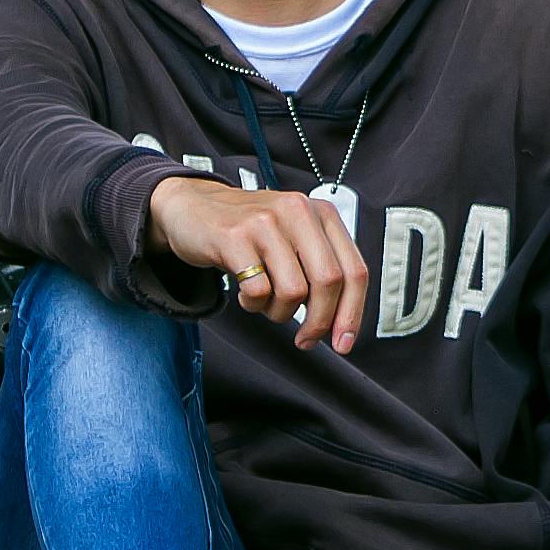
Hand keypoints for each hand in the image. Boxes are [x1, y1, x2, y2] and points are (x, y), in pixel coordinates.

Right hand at [146, 175, 368, 352]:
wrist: (194, 207)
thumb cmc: (250, 232)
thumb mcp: (294, 238)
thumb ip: (320, 270)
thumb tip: (341, 325)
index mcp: (322, 214)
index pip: (354, 270)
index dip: (352, 314)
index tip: (343, 343)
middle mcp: (298, 212)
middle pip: (329, 282)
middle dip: (319, 322)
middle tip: (304, 339)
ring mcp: (266, 222)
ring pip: (293, 291)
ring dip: (279, 312)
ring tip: (265, 301)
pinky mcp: (234, 237)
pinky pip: (257, 291)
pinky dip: (252, 304)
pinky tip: (244, 292)